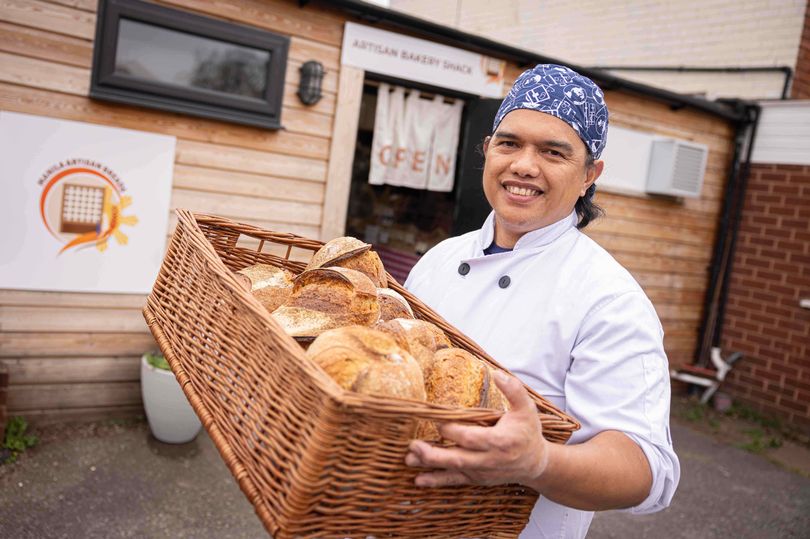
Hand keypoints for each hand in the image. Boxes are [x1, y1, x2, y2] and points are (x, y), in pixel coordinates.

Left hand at [405, 371, 549, 487]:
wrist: (535, 464)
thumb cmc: (528, 432)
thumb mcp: (526, 408)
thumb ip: (514, 390)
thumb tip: (497, 373)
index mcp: (500, 441)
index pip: (472, 437)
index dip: (453, 431)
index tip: (437, 421)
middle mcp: (489, 459)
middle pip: (458, 458)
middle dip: (434, 453)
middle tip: (413, 445)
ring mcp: (481, 471)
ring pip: (453, 470)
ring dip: (430, 466)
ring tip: (409, 460)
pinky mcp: (476, 478)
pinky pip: (454, 481)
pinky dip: (436, 481)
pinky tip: (418, 480)